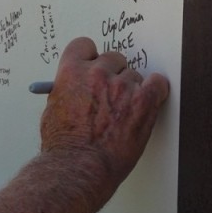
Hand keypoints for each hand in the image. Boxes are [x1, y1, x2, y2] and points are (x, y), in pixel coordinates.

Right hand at [40, 37, 167, 184]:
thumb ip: (68, 90)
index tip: (94, 65)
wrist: (78, 166)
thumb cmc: (64, 145)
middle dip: (113, 73)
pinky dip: (156, 90)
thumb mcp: (53, 109)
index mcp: (71, 72)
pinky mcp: (143, 101)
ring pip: (134, 75)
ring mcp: (122, 86)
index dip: (90, 57)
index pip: (84, 45)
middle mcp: (97, 73)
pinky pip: (158, 83)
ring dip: (131, 90)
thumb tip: (77, 87)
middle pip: (114, 58)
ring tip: (125, 112)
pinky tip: (150, 100)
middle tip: (111, 93)